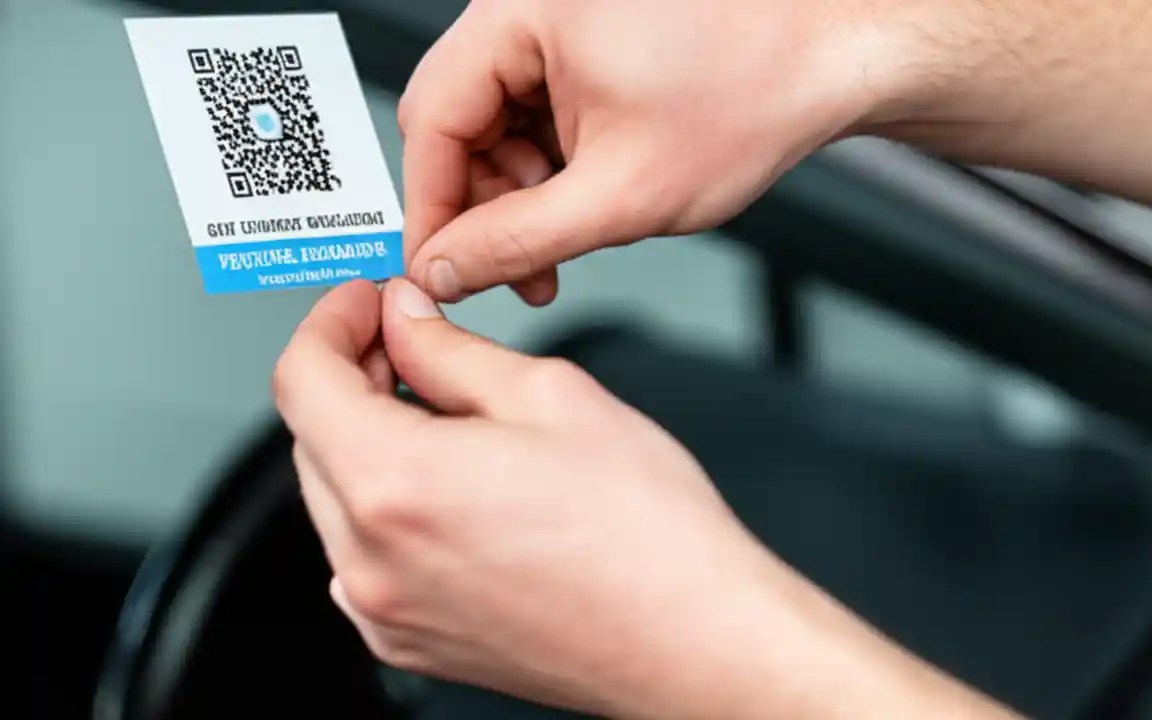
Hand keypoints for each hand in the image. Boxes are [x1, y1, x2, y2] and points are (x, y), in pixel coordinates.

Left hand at [272, 279, 1019, 718]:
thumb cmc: (646, 532)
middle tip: (414, 345)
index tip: (365, 304)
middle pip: (311, 438)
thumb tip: (406, 320)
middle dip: (352, 378)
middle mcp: (372, 558)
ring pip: (335, 497)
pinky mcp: (410, 641)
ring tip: (450, 419)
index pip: (301, 379)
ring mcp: (386, 610)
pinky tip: (455, 489)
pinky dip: (387, 508)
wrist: (691, 639)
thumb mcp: (550, 394)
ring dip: (369, 442)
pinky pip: (362, 557)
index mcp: (397, 482)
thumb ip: (451, 349)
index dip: (331, 323)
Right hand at [396, 0, 965, 304]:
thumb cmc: (756, 94)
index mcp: (524, 13)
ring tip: (573, 237)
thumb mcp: (620, 195)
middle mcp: (532, 5)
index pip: (431, 119)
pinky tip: (589, 199)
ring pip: (500, 124)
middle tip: (519, 271)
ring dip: (525, 194)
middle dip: (487, 208)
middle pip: (462, 122)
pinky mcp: (587, 41)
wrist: (835, 57)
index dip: (431, 209)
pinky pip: (539, 111)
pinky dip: (555, 166)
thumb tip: (444, 269)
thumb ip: (516, 241)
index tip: (437, 270)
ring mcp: (559, 20)